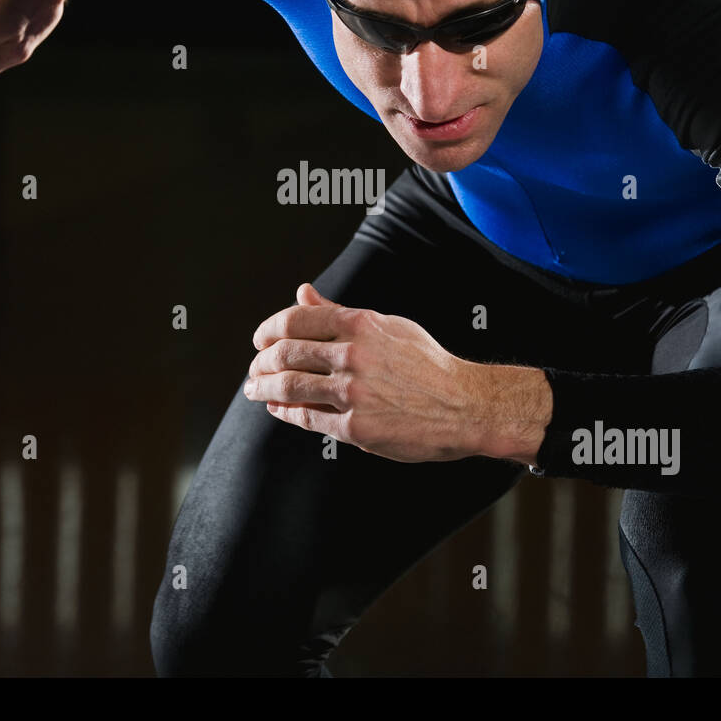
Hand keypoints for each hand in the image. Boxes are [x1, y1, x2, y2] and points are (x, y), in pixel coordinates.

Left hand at [245, 283, 552, 463]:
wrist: (465, 405)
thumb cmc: (427, 364)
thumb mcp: (387, 326)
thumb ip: (339, 312)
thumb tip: (303, 292)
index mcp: (361, 324)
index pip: (295, 321)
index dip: (268, 331)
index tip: (260, 340)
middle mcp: (354, 355)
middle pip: (285, 354)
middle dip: (261, 363)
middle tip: (254, 369)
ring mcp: (354, 392)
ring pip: (290, 387)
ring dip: (264, 388)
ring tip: (255, 389)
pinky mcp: (356, 428)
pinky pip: (308, 418)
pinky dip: (285, 412)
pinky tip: (279, 409)